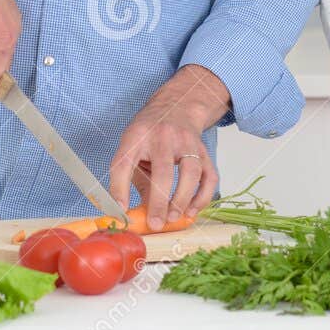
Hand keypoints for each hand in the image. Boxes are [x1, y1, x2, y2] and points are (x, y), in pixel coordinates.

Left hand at [109, 65, 229, 230]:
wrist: (177, 106)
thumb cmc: (149, 136)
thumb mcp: (133, 150)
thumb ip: (131, 181)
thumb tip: (133, 216)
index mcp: (136, 136)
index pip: (124, 163)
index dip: (120, 188)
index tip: (121, 211)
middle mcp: (163, 137)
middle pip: (164, 171)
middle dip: (159, 202)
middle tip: (156, 223)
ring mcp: (187, 142)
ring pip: (191, 173)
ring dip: (182, 200)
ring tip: (173, 218)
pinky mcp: (204, 151)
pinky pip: (209, 176)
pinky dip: (202, 197)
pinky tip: (191, 210)